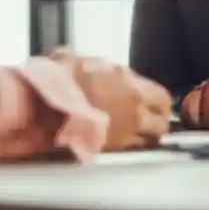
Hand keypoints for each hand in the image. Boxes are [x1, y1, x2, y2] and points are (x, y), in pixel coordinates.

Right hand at [51, 50, 171, 150]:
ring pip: (150, 139)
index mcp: (131, 85)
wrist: (46, 106)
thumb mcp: (80, 60)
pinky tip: (119, 140)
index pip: (162, 97)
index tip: (150, 101)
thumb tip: (96, 66)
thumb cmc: (61, 79)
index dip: (158, 101)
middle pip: (162, 122)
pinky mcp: (111, 149)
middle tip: (148, 120)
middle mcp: (135, 110)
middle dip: (157, 121)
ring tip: (136, 133)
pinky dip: (130, 146)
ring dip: (147, 136)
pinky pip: (131, 150)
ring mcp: (125, 132)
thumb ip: (98, 67)